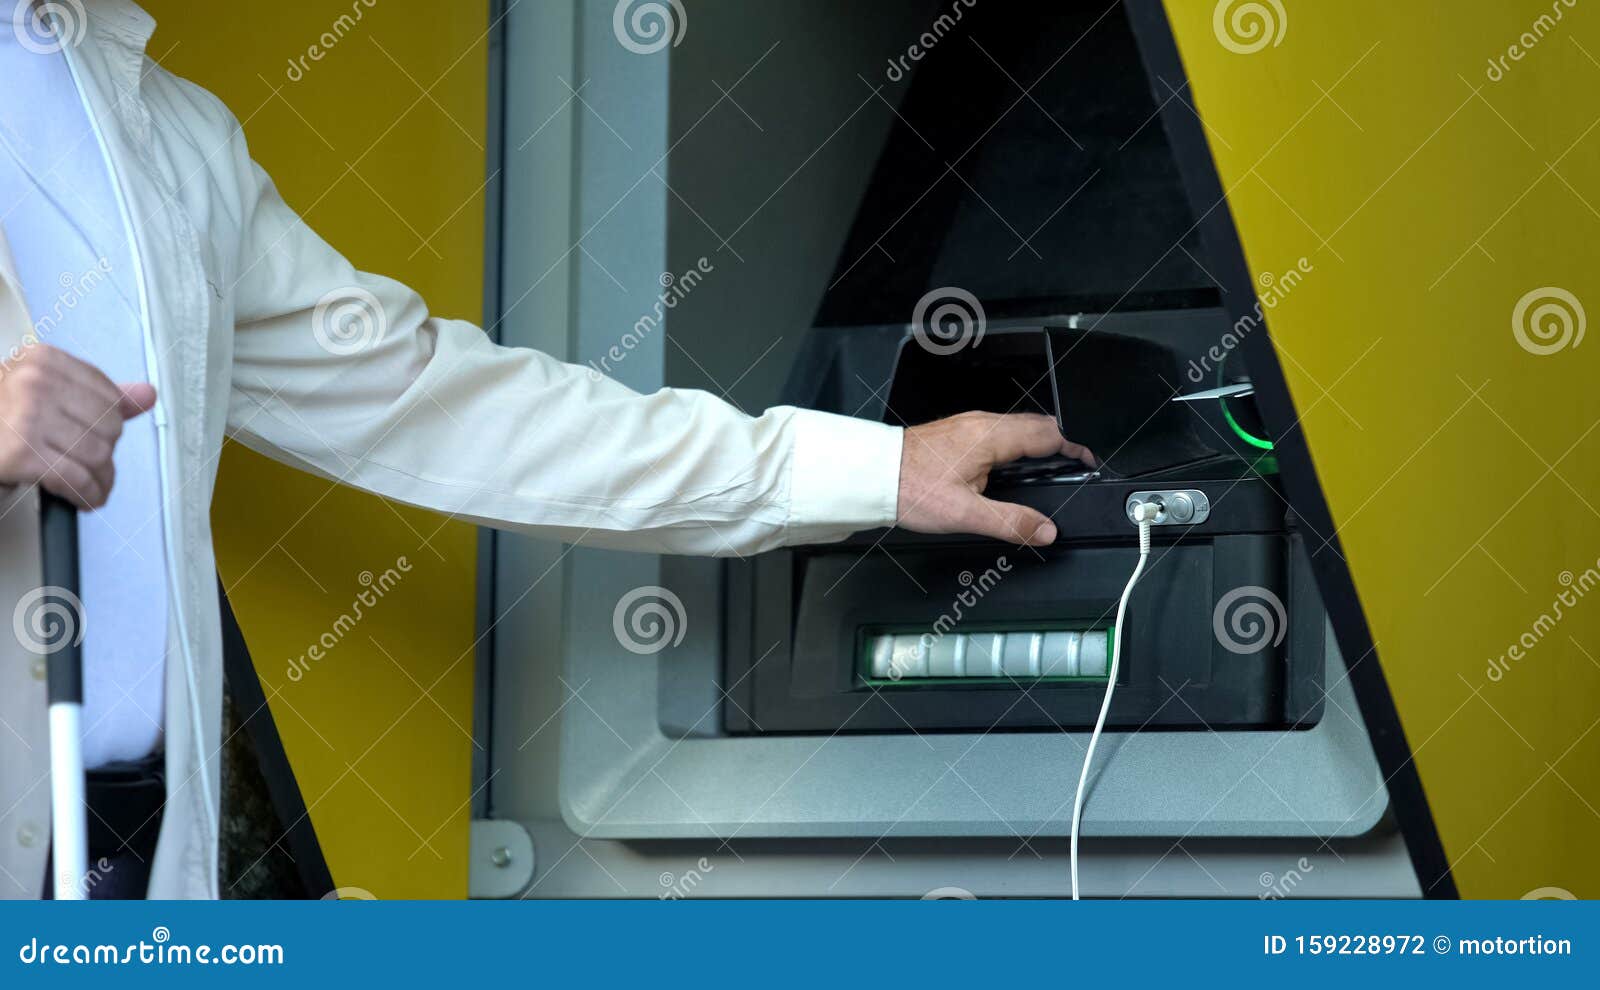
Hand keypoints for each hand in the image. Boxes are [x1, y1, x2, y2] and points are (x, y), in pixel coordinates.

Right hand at [0, 345, 156, 508]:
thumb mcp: (43, 395)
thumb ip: (97, 394)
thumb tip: (146, 394)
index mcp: (43, 360)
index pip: (108, 395)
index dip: (108, 425)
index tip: (98, 438)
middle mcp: (36, 381)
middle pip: (107, 427)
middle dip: (104, 455)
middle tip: (91, 468)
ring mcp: (27, 416)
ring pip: (96, 455)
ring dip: (98, 480)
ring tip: (88, 486)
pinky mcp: (20, 453)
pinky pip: (75, 479)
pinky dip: (86, 495)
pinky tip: (82, 499)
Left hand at [896, 412, 1094, 546]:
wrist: (872, 474)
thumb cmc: (910, 488)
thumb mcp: (965, 513)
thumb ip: (1010, 522)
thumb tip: (1045, 531)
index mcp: (991, 437)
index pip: (1048, 435)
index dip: (1074, 448)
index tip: (1088, 461)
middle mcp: (981, 423)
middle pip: (1036, 425)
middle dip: (1059, 444)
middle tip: (1073, 465)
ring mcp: (968, 424)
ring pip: (1016, 427)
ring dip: (1036, 443)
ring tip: (1047, 467)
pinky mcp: (957, 432)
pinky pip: (997, 431)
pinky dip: (1014, 445)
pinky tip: (1009, 467)